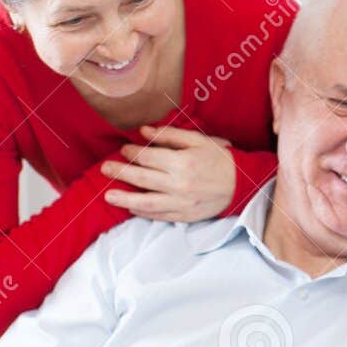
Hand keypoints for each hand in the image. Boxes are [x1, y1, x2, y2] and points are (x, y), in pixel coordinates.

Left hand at [100, 125, 235, 221]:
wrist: (241, 184)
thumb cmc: (220, 159)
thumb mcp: (198, 141)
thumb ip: (170, 135)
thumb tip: (144, 131)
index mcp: (183, 162)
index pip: (149, 157)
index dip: (133, 152)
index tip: (124, 149)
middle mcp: (179, 184)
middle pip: (142, 179)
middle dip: (120, 173)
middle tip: (105, 168)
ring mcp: (181, 203)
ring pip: (146, 202)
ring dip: (125, 198)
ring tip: (108, 196)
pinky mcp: (184, 215)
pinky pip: (158, 215)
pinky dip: (142, 212)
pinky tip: (130, 207)